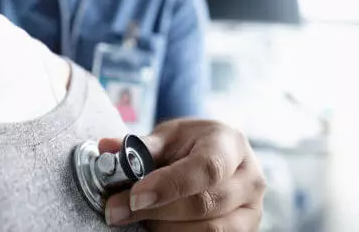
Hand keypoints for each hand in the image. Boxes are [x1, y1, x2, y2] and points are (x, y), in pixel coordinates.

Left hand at [102, 119, 265, 231]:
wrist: (218, 155)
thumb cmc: (190, 144)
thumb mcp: (167, 137)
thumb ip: (140, 146)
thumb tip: (106, 149)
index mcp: (229, 144)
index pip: (205, 168)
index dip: (168, 185)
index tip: (134, 195)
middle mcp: (249, 178)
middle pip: (205, 204)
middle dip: (156, 211)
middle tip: (116, 211)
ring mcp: (252, 209)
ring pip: (210, 230)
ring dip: (166, 228)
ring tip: (138, 218)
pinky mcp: (246, 231)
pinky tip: (156, 228)